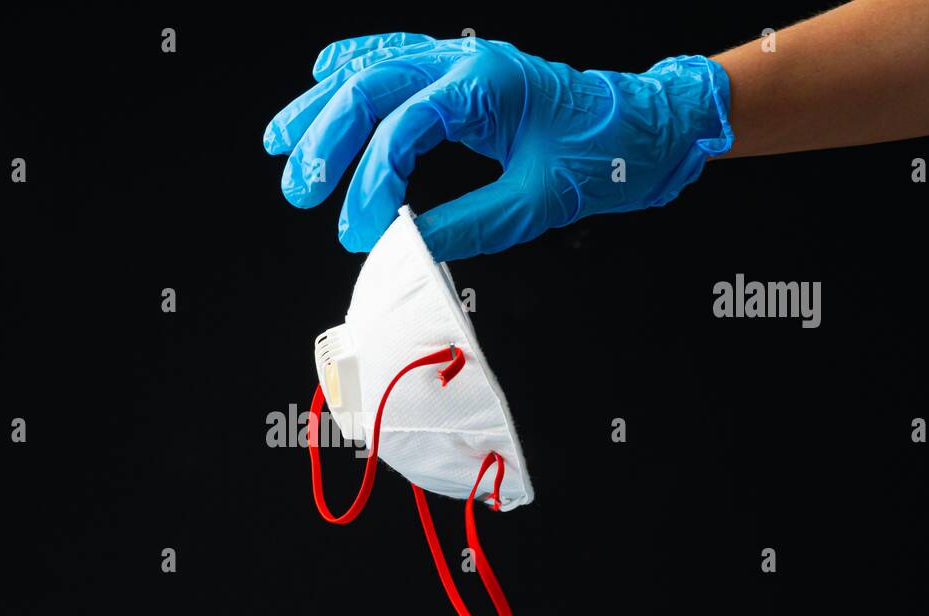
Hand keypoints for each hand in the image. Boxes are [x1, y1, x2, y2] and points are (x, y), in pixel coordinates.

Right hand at [263, 33, 732, 259]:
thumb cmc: (604, 154)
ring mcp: (461, 59)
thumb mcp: (538, 202)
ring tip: (281, 141)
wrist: (648, 126)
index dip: (370, 183)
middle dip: (324, 140)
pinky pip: (395, 55)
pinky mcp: (462, 72)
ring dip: (322, 105)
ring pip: (372, 67)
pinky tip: (323, 74)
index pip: (402, 128)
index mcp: (486, 84)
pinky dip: (354, 65)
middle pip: (370, 86)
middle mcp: (466, 61)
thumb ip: (468, 225)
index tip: (358, 230)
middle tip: (299, 190)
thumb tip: (408, 247)